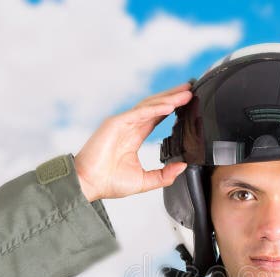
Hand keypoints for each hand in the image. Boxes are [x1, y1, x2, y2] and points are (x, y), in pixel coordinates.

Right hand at [73, 82, 192, 201]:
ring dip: (168, 99)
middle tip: (191, 89)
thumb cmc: (109, 182)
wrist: (88, 184)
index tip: (187, 102)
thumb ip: (164, 175)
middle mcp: (129, 126)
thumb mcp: (144, 181)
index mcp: (134, 136)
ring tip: (185, 94)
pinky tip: (170, 106)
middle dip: (173, 97)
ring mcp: (122, 123)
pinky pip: (139, 113)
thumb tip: (182, 167)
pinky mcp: (115, 123)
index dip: (172, 108)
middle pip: (155, 106)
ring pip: (149, 106)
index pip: (157, 117)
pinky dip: (155, 108)